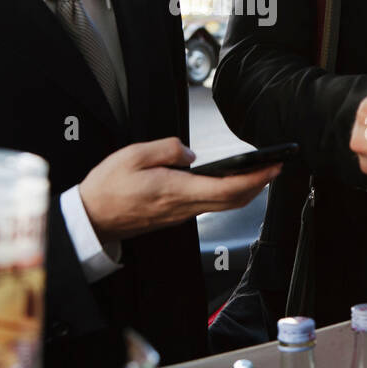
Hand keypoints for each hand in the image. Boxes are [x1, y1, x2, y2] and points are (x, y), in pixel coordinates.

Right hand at [79, 137, 281, 239]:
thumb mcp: (134, 155)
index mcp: (175, 190)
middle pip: (232, 200)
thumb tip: (191, 154)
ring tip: (258, 171)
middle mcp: (182, 207)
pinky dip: (226, 194)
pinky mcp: (174, 215)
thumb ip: (168, 149)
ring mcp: (180, 214)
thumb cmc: (107, 188)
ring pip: (223, 205)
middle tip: (275, 166)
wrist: (91, 218)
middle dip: (258, 184)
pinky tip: (229, 181)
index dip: (254, 178)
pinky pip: (208, 205)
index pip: (227, 188)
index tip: (272, 166)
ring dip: (245, 190)